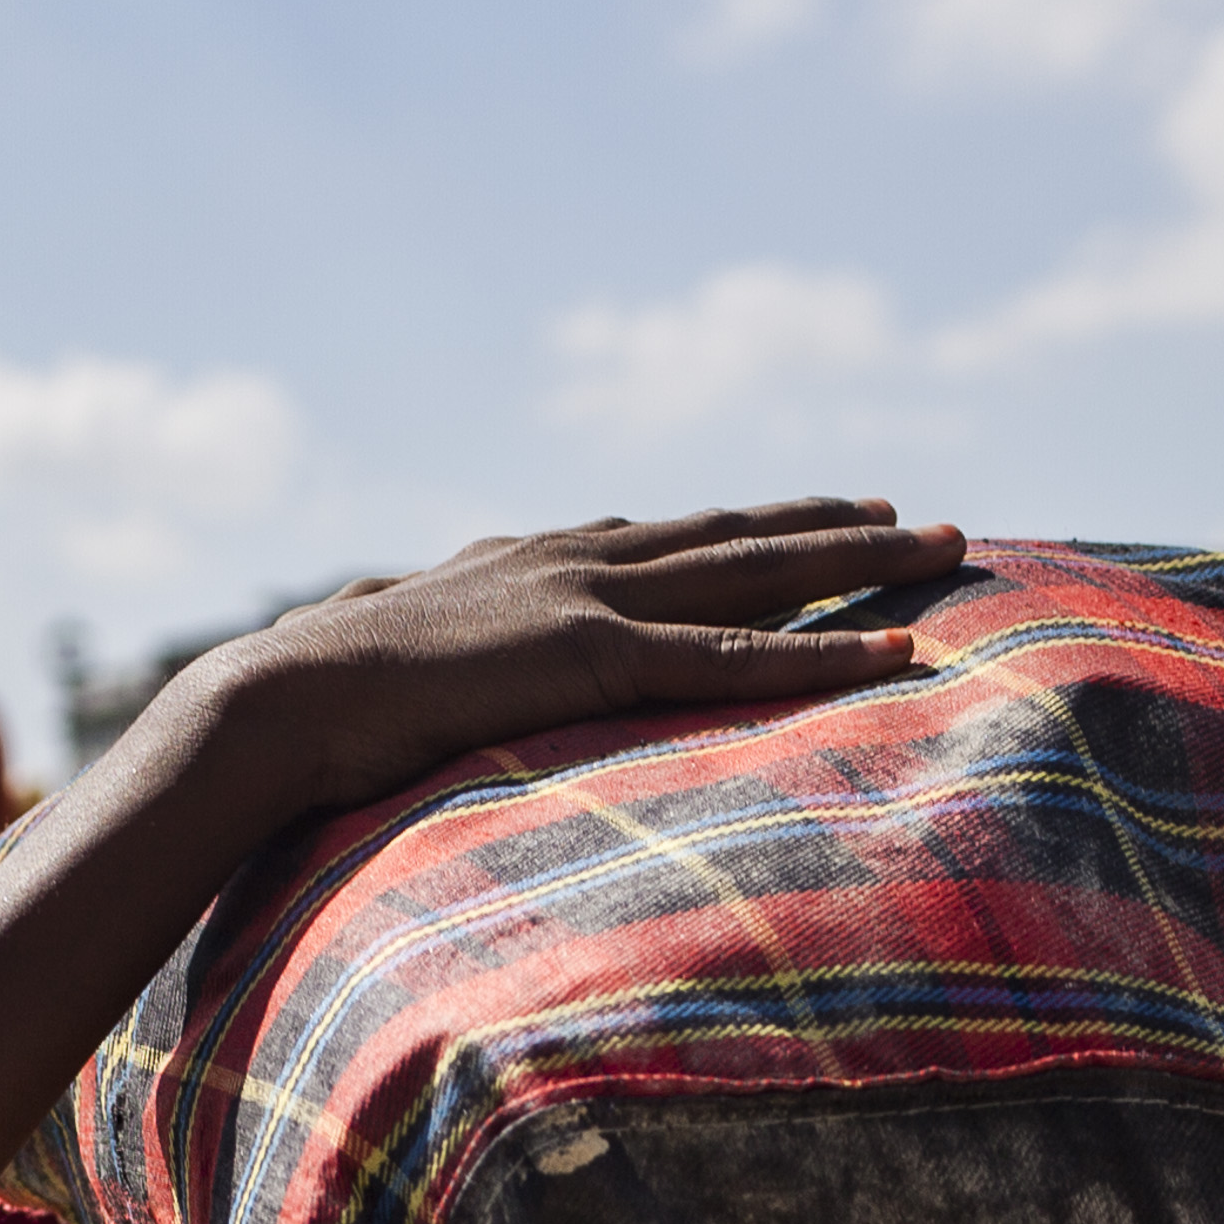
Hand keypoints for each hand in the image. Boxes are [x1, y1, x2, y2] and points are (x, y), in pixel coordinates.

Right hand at [171, 502, 964, 825]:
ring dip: (861, 562)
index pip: (674, 542)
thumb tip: (457, 680)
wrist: (278, 698)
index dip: (757, 531)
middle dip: (838, 528)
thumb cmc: (322, 705)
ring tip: (945, 551)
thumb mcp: (408, 668)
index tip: (827, 519)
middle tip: (926, 523)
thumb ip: (459, 662)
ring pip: (759, 575)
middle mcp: (577, 562)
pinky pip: (735, 658)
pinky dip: (822, 651)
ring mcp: (589, 599)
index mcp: (537, 565)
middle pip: (739, 539)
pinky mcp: (593, 655)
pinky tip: (896, 650)